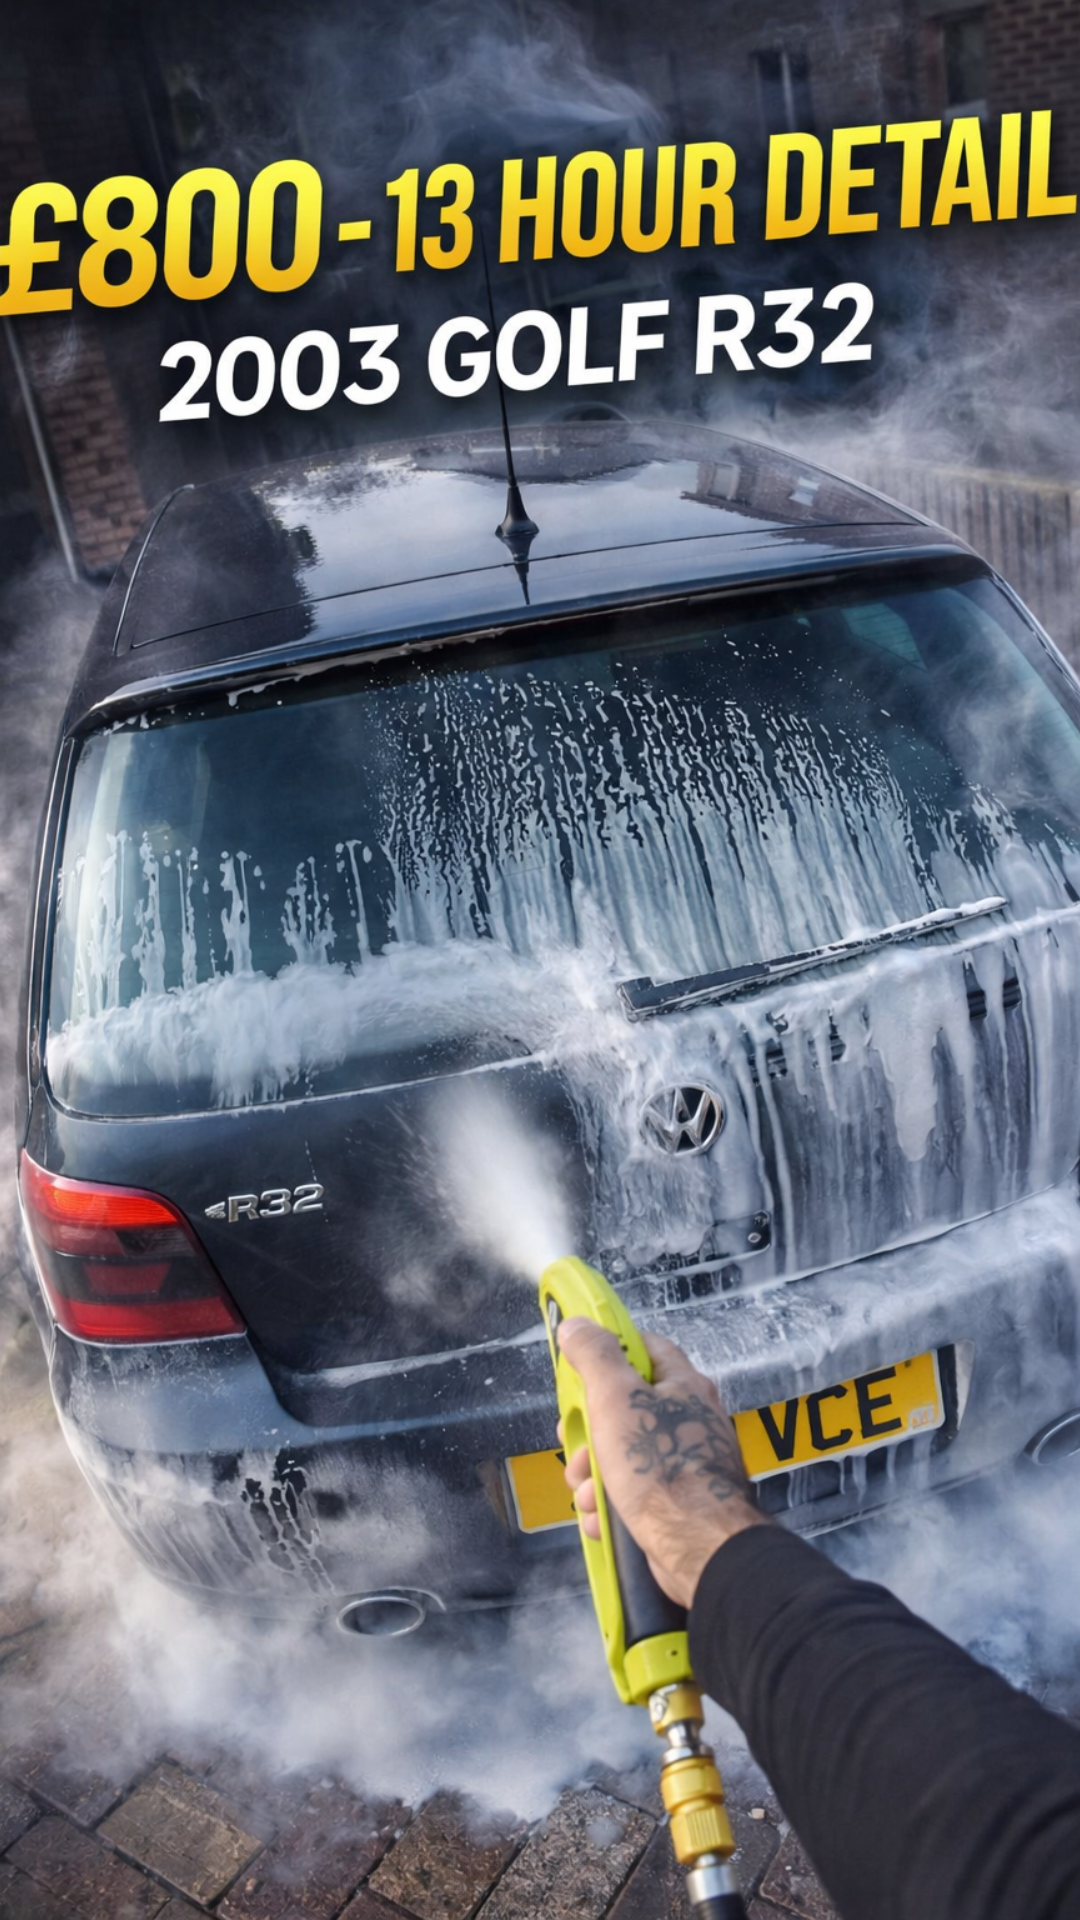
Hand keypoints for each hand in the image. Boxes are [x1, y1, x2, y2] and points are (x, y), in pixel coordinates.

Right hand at [558, 1319, 769, 1609]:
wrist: (698, 1545)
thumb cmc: (659, 1464)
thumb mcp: (616, 1398)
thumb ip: (595, 1356)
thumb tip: (576, 1324)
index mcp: (683, 1385)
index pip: (645, 1347)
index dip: (609, 1352)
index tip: (579, 1372)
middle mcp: (691, 1419)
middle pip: (626, 1408)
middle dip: (589, 1432)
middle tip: (573, 1448)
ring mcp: (686, 1462)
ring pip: (625, 1456)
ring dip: (594, 1475)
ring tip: (587, 1494)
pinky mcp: (679, 1503)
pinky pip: (635, 1494)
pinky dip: (611, 1505)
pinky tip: (600, 1519)